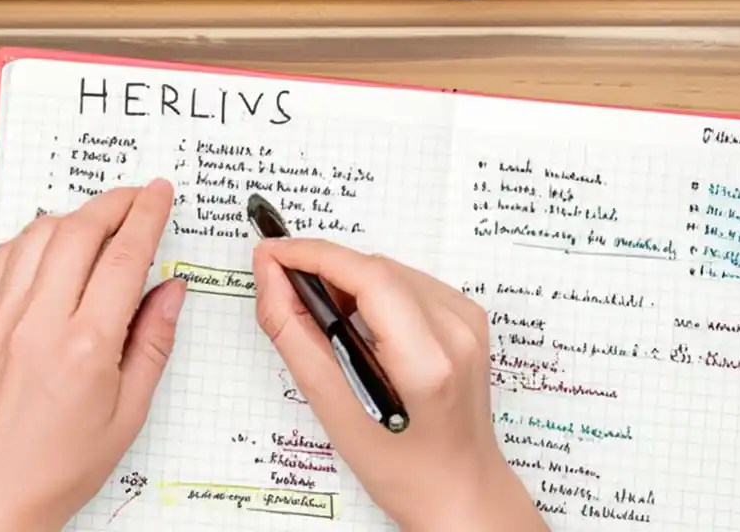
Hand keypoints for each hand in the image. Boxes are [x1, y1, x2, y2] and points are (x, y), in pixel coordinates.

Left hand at [0, 181, 185, 531]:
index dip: (146, 215)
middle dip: (113, 202)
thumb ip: (153, 341)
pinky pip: (5, 255)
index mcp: (84, 347)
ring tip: (99, 221)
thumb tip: (172, 289)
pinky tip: (52, 245)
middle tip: (136, 197)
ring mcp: (0, 317)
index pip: (124, 256)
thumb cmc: (57, 465)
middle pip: (78, 230)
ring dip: (73, 215)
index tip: (159, 193)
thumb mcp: (128, 412)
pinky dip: (33, 237)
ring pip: (38, 234)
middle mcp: (37, 323)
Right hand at [252, 240, 545, 531]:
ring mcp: (469, 322)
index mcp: (426, 361)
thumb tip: (269, 273)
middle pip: (377, 269)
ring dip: (350, 282)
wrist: (457, 488)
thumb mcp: (328, 404)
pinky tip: (363, 327)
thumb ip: (291, 330)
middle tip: (286, 293)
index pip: (367, 277)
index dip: (313, 255)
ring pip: (391, 271)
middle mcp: (456, 332)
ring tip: (328, 325)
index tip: (271, 252)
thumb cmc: (397, 462)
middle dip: (325, 271)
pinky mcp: (470, 318)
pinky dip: (376, 293)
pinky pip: (410, 283)